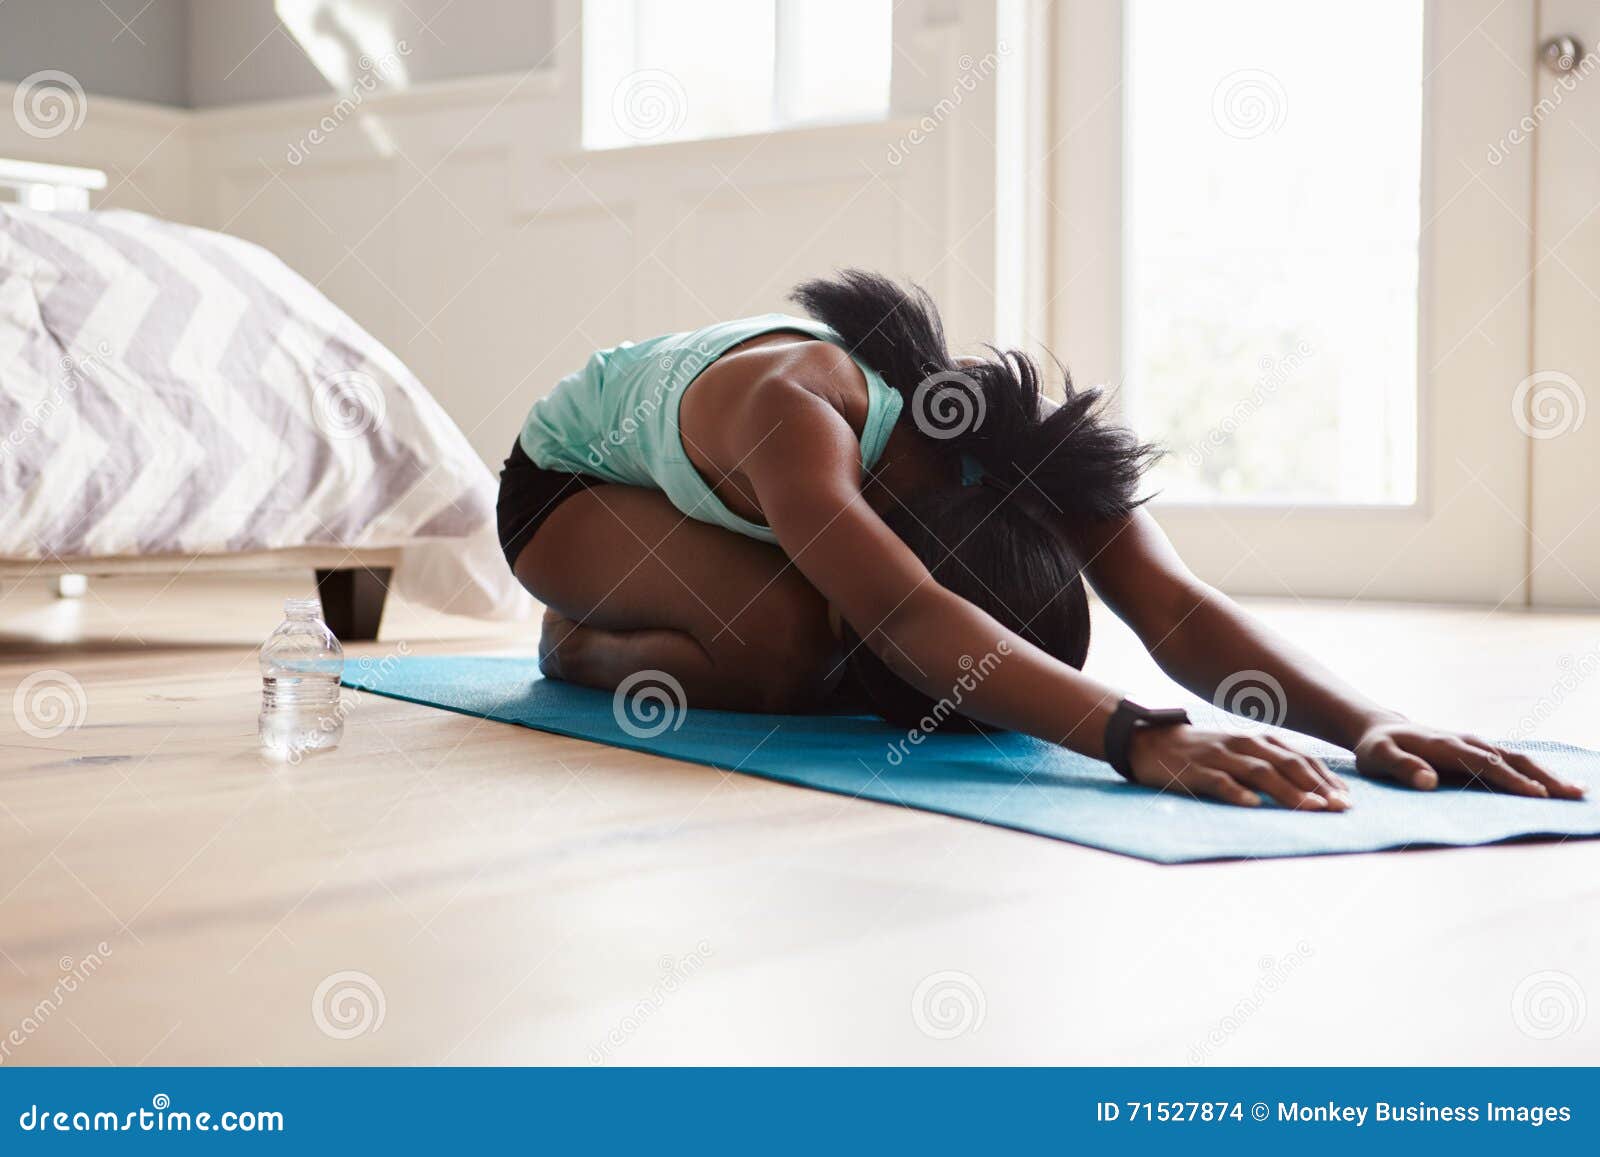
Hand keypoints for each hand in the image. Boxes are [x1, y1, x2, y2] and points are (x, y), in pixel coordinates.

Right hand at [1126, 725, 1350, 810]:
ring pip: (1259, 772)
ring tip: (1310, 808)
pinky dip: (1237, 793)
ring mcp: (1219, 756)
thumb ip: (1271, 763)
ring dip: (1288, 791)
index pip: (1300, 758)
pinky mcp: (1196, 770)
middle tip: (1339, 808)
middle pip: (1286, 764)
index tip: (1348, 800)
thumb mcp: (1241, 751)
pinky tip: (1254, 805)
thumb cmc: (1204, 753)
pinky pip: (1219, 781)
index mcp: (1258, 740)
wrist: (1152, 741)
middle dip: (1316, 786)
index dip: (1326, 778)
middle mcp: (1243, 744)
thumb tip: (1313, 787)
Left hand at [1353, 720, 1584, 798]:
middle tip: (1573, 795)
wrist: (1379, 728)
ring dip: (1547, 774)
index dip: (1511, 780)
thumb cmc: (1377, 748)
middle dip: (1544, 778)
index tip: (1537, 796)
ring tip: (1577, 791)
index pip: (1484, 765)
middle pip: (1511, 759)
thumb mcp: (1378, 758)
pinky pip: (1511, 759)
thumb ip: (1401, 767)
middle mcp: (1466, 742)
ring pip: (1517, 758)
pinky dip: (1535, 771)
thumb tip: (1429, 781)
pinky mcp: (1477, 750)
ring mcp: (1474, 744)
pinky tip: (1555, 784)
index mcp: (1446, 745)